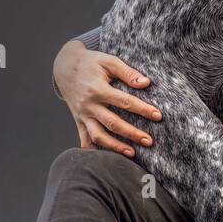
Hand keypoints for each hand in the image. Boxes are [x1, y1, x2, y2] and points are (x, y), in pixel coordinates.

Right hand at [53, 41, 162, 155]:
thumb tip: (146, 83)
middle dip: (132, 133)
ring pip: (98, 135)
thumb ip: (127, 72)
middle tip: (149, 141)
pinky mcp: (78, 120)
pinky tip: (104, 160)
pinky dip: (92, 151)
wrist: (64, 67)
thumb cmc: (91, 62)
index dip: (142, 109)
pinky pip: (84, 139)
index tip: (158, 116)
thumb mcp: (108, 61)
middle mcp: (89, 104)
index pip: (124, 102)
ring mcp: (82, 115)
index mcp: (98, 89)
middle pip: (112, 123)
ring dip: (114, 147)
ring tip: (132, 154)